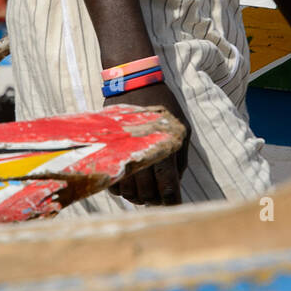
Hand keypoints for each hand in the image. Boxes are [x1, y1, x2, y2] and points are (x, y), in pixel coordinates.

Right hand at [104, 82, 190, 205]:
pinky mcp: (108, 150)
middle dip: (154, 201)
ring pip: (128, 191)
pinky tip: (129, 183)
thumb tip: (176, 182)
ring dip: (137, 197)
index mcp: (163, 147)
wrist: (132, 85)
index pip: (167, 185)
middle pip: (146, 193)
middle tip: (158, 200)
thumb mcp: (181, 127)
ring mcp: (123, 153)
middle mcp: (142, 153)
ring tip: (143, 194)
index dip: (170, 200)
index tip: (173, 205)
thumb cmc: (162, 106)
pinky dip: (121, 189)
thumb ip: (181, 157)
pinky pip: (112, 181)